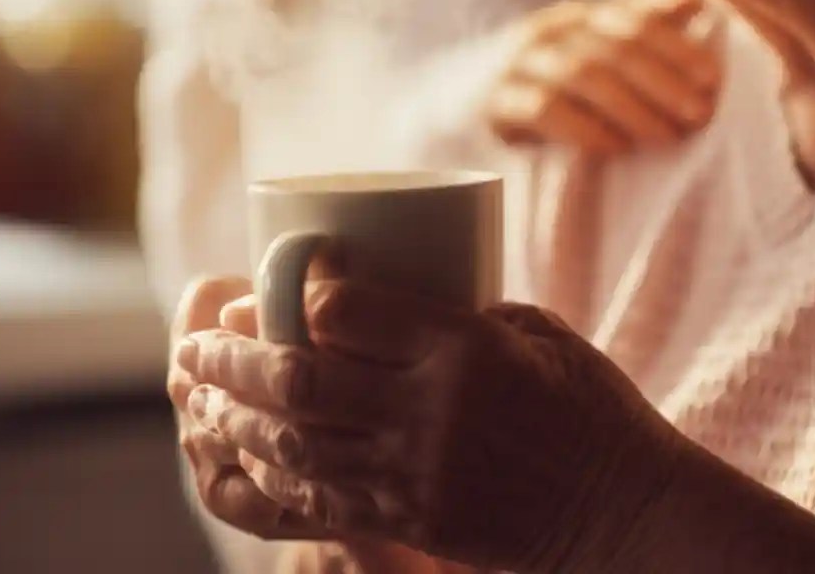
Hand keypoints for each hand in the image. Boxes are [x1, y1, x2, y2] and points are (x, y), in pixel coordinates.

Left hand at [173, 280, 685, 571]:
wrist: (622, 511)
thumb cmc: (592, 409)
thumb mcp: (541, 334)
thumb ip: (462, 315)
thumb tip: (396, 301)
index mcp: (465, 348)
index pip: (342, 313)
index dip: (285, 301)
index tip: (258, 293)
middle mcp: (430, 410)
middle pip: (297, 380)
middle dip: (229, 361)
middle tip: (193, 348)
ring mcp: (417, 473)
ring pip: (294, 444)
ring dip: (234, 419)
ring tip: (202, 399)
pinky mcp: (413, 520)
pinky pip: (321, 498)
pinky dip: (273, 474)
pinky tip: (249, 454)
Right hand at [487, 0, 723, 153]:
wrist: (455, 113)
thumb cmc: (544, 89)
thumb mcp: (589, 55)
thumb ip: (636, 28)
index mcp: (577, 18)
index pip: (633, 17)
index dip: (677, 44)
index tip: (713, 77)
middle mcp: (548, 32)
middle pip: (614, 45)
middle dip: (664, 80)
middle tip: (699, 114)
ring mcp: (517, 64)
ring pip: (583, 73)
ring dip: (632, 106)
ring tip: (666, 137)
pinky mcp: (494, 103)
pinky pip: (544, 109)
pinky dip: (585, 127)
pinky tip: (616, 147)